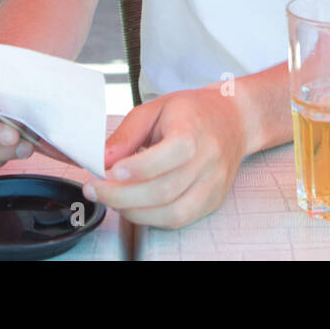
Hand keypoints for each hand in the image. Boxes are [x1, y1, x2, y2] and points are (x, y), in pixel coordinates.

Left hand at [82, 87, 247, 228]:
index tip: (110, 171)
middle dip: (122, 196)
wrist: (233, 120)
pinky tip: (135, 206)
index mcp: (194, 129)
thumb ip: (127, 134)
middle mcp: (209, 159)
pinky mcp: (213, 200)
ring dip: (135, 212)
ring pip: (173, 212)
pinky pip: (180, 220)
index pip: (173, 152)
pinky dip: (152, 218)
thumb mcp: (155, 108)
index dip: (140, 167)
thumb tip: (101, 159)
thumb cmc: (192, 111)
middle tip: (95, 190)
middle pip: (166, 190)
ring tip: (112, 200)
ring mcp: (214, 183)